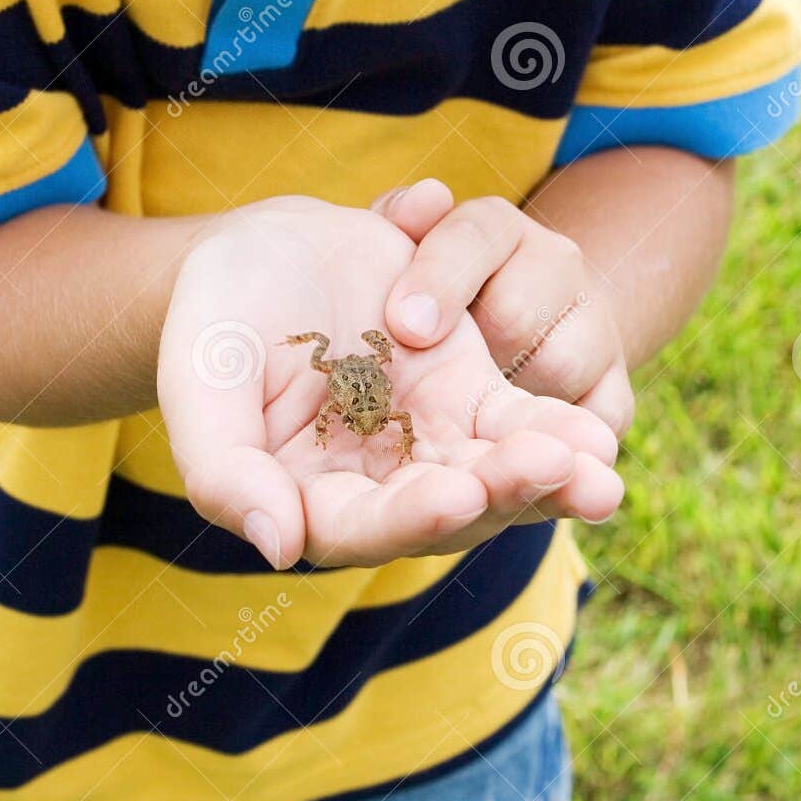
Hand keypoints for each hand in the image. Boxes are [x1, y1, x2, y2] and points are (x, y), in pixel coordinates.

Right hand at [157, 189, 622, 569]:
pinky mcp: (465, 391)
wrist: (255, 253)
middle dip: (506, 494)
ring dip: (550, 475)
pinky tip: (598, 435)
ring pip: (497, 472)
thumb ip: (224, 470)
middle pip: (450, 509)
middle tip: (561, 472)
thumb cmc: (212, 322)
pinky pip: (518, 417)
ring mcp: (428, 441)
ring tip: (598, 468)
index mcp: (307, 501)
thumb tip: (278, 546)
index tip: (458, 494)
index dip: (411, 517)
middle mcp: (377, 487)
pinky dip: (557, 427)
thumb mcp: (201, 385)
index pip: (364, 528)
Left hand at [375, 191, 634, 437]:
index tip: (405, 327)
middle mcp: (556, 269)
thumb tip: (425, 200)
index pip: (477, 234)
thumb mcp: (404, 254)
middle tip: (431, 399)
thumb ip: (400, 223)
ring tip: (469, 448)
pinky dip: (563, 453)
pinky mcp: (614, 394)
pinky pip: (600, 423)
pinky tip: (516, 477)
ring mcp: (592, 331)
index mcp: (497, 230)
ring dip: (514, 410)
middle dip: (477, 353)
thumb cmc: (431, 298)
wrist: (518, 335)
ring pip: (561, 366)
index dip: (440, 277)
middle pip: (519, 312)